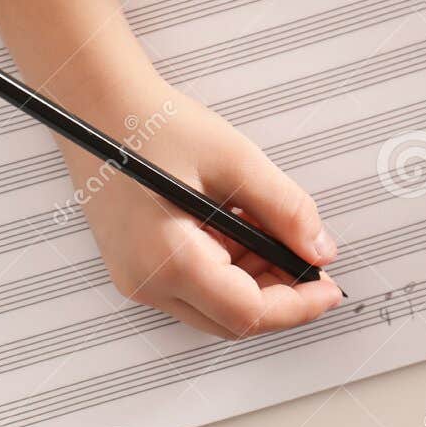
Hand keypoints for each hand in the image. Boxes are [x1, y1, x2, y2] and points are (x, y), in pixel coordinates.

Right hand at [64, 70, 341, 338]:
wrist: (97, 107)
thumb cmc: (151, 125)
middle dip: (280, 294)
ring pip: (215, 308)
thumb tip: (318, 248)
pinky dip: (229, 270)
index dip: (297, 306)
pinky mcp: (137, 269)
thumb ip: (284, 209)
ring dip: (255, 281)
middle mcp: (146, 282)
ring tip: (270, 230)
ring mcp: (137, 280)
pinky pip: (195, 289)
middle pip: (232, 320)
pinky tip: (240, 229)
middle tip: (309, 258)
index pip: (248, 313)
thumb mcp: (234, 160)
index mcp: (168, 259)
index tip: (328, 288)